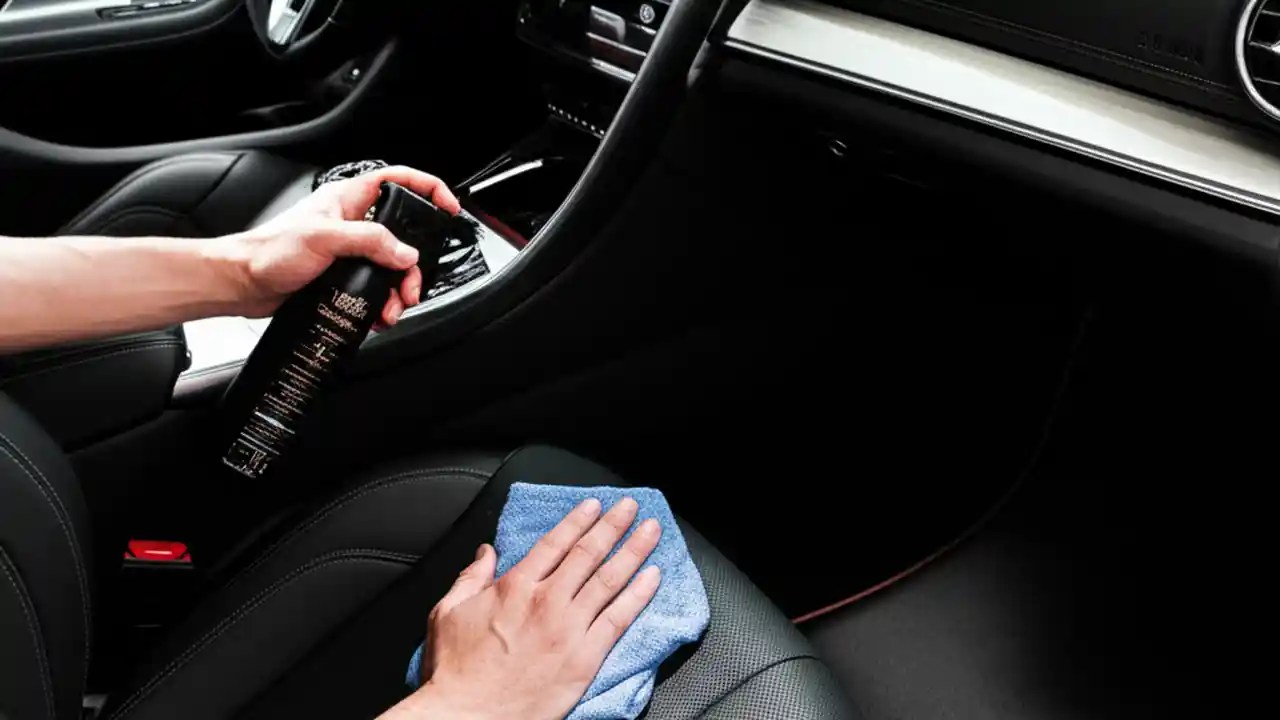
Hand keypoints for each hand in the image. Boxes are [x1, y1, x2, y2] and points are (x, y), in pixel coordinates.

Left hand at [217, 166, 460, 323]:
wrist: (243, 283)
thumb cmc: (270, 251)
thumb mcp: (325, 239)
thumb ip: (370, 241)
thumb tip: (405, 253)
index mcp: (350, 200)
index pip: (398, 181)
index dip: (428, 188)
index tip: (448, 207)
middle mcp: (353, 223)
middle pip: (403, 234)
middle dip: (414, 263)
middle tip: (411, 284)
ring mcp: (349, 251)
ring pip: (391, 266)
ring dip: (399, 289)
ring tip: (393, 307)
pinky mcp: (343, 276)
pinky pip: (375, 288)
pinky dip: (382, 303)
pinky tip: (378, 314)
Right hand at [381, 498, 662, 719]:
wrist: (468, 717)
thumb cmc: (455, 672)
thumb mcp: (447, 612)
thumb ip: (470, 577)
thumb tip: (485, 552)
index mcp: (515, 587)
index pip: (555, 542)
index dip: (578, 520)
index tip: (594, 505)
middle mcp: (546, 602)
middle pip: (588, 554)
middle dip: (613, 526)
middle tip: (629, 507)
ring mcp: (569, 629)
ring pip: (610, 580)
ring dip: (633, 551)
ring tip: (650, 531)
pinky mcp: (585, 658)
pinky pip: (619, 619)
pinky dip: (639, 595)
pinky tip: (653, 578)